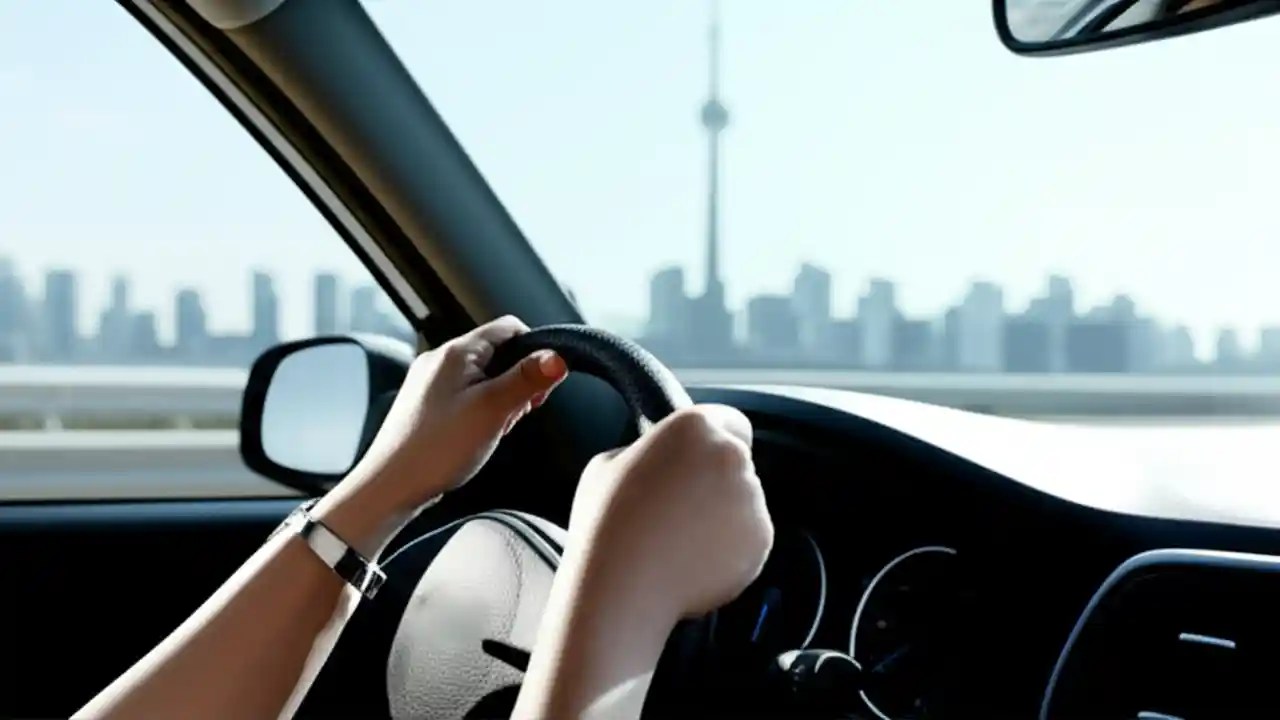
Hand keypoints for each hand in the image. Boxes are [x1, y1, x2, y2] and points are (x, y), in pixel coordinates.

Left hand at [314, 316, 567, 554]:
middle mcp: (439, 361)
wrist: (391, 486)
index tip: (543, 382)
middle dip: (517, 381)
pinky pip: (466, 396)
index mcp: (455, 352)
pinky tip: (477, 434)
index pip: (509, 328)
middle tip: (517, 412)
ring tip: (494, 427)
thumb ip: (527, 380)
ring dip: (500, 399)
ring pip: (483, 377)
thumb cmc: (436, 450)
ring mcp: (430, 383)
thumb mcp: (493, 410)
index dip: (535, 350)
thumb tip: (557, 357)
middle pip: (497, 353)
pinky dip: (481, 410)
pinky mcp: (426, 405)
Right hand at [511, 404, 773, 719]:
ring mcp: (752, 500)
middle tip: (679, 506)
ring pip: (743, 501)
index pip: (728, 420)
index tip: (698, 460)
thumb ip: (645, 450)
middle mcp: (731, 456)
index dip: (713, 440)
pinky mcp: (761, 540)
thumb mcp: (609, 464)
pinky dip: (730, 547)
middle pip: (736, 461)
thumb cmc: (606, 523)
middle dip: (715, 479)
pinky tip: (693, 558)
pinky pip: (749, 537)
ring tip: (680, 538)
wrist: (622, 586)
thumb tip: (656, 458)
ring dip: (723, 514)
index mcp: (694, 427)